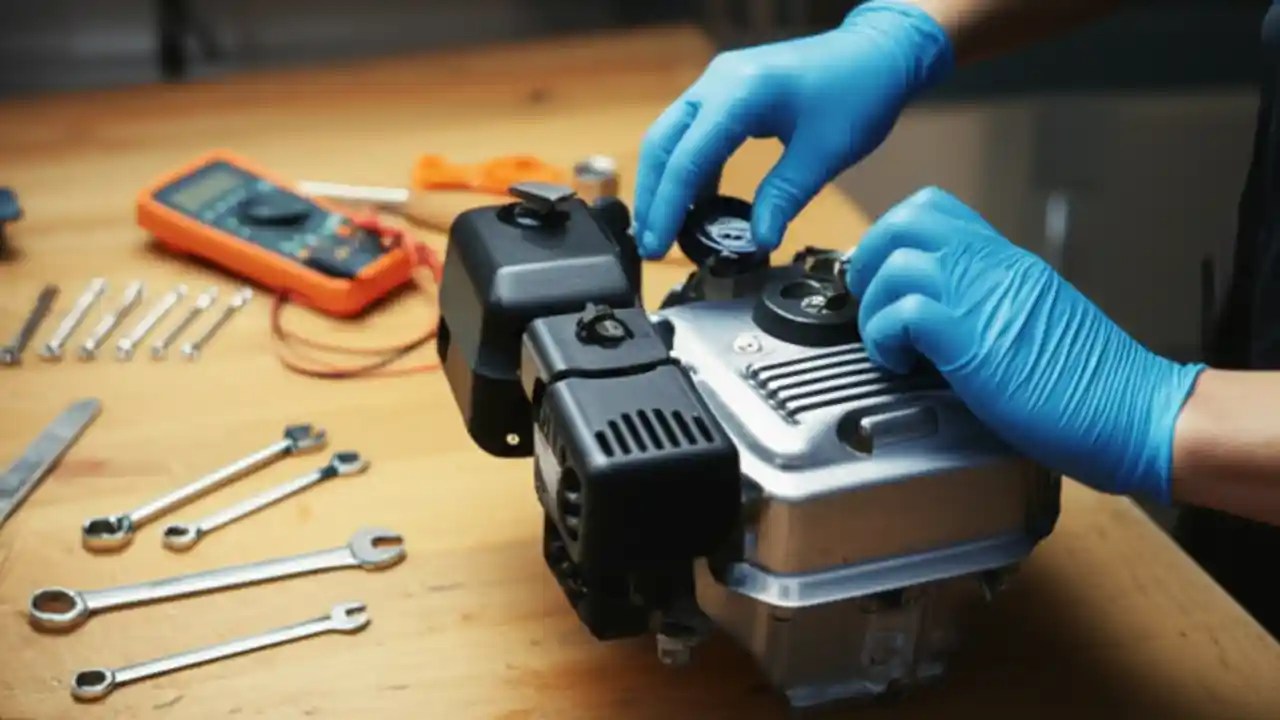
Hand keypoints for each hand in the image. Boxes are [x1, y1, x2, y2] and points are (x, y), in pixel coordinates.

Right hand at [632, 1, 952, 258]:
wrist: (877, 52)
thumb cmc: (859, 90)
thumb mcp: (825, 152)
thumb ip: (785, 196)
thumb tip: (760, 241)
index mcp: (741, 92)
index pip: (688, 157)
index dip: (668, 207)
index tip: (657, 246)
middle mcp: (718, 82)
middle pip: (662, 144)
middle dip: (651, 198)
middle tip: (649, 246)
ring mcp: (718, 84)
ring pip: (670, 138)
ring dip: (662, 184)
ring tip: (661, 231)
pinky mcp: (726, 94)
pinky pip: (691, 134)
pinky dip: (685, 171)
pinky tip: (693, 206)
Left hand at [845, 187, 1205, 501]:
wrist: (1134, 410)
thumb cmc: (1091, 383)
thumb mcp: (1035, 322)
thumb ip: (991, 307)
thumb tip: (947, 320)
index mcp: (1006, 262)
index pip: (937, 212)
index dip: (895, 238)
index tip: (887, 279)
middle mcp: (991, 266)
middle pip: (906, 219)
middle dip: (871, 258)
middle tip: (874, 301)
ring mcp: (979, 296)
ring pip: (895, 261)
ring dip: (876, 307)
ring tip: (889, 344)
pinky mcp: (967, 337)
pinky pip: (901, 313)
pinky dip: (884, 339)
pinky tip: (900, 364)